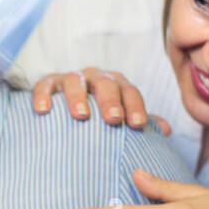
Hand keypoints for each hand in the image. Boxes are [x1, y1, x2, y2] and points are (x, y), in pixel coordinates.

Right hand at [32, 67, 171, 135]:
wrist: (68, 111)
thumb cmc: (100, 120)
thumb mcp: (121, 120)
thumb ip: (139, 122)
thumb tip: (165, 129)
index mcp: (117, 85)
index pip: (130, 92)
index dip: (135, 106)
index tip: (138, 125)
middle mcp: (95, 78)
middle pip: (106, 83)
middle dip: (111, 100)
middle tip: (113, 119)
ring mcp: (72, 79)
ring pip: (75, 81)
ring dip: (78, 97)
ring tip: (81, 116)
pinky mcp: (49, 84)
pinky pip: (45, 85)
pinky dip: (43, 95)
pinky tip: (43, 111)